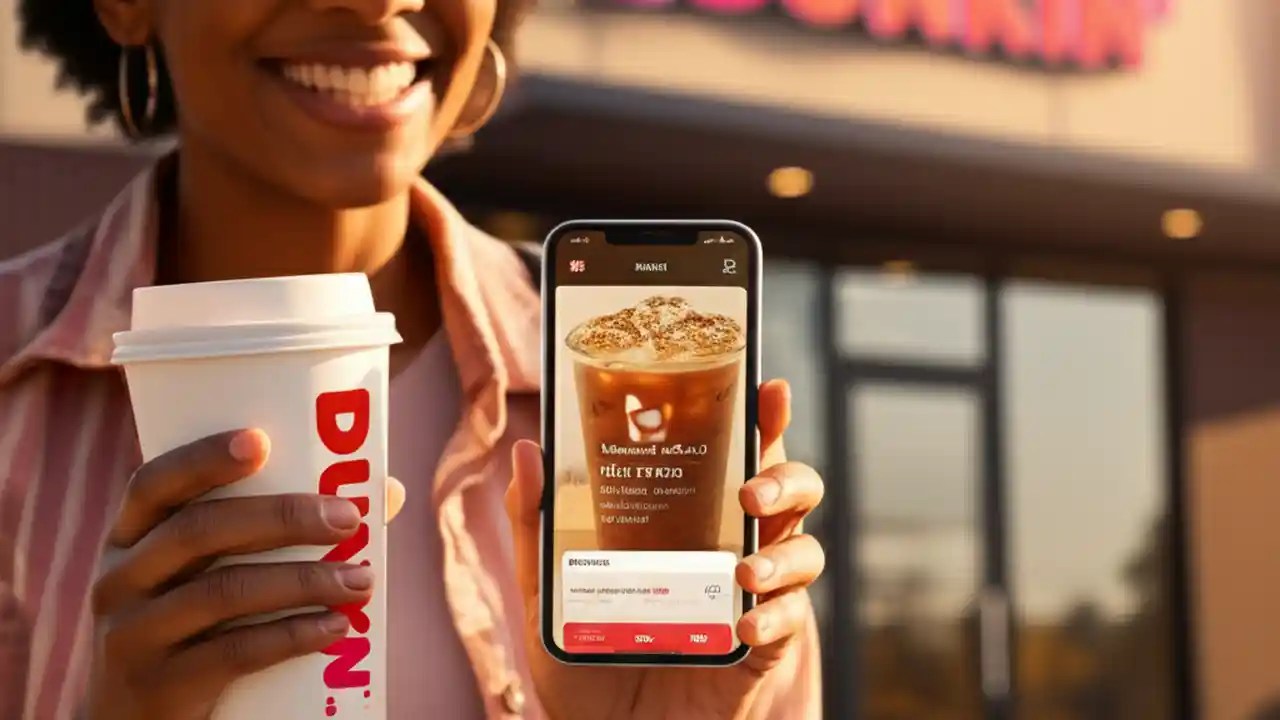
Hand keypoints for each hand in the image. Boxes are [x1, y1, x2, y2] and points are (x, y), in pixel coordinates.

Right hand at [86, 429, 405, 719]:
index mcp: (130, 537)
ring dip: (302, 580)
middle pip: (199, 530)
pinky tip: (336, 627)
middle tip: (348, 518)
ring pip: (223, 591)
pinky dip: (292, 635)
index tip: (261, 440)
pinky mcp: (158, 684)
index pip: (154, 482)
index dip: (202, 458)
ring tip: (361, 581)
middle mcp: (119, 578)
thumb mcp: (208, 575)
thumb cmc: (195, 626)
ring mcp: (131, 633)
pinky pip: (233, 652)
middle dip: (282, 517)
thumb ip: (277, 531)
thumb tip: (386, 491)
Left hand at [506, 380, 824, 719]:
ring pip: (805, 549)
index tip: (767, 387)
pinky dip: (772, 617)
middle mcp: (729, 546)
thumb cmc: (583, 659)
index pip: (735, 455)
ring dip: (783, 554)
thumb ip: (535, 524)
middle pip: (791, 491)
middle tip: (749, 492)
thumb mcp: (545, 591)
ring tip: (742, 572)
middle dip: (784, 477)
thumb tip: (528, 449)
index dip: (762, 419)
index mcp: (690, 518)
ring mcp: (753, 593)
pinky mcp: (765, 643)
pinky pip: (792, 619)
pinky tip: (740, 625)